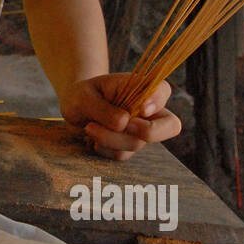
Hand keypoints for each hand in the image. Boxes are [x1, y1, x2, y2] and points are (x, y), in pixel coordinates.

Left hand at [60, 74, 180, 160]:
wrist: (72, 112)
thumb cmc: (81, 97)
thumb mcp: (83, 96)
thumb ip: (103, 108)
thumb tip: (124, 124)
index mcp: (139, 88)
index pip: (163, 90)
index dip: (158, 101)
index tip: (142, 108)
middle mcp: (146, 112)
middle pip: (171, 126)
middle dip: (150, 131)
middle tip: (125, 126)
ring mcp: (139, 132)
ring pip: (137, 143)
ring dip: (110, 138)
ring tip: (89, 126)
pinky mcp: (127, 148)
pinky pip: (121, 155)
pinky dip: (103, 148)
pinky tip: (91, 137)